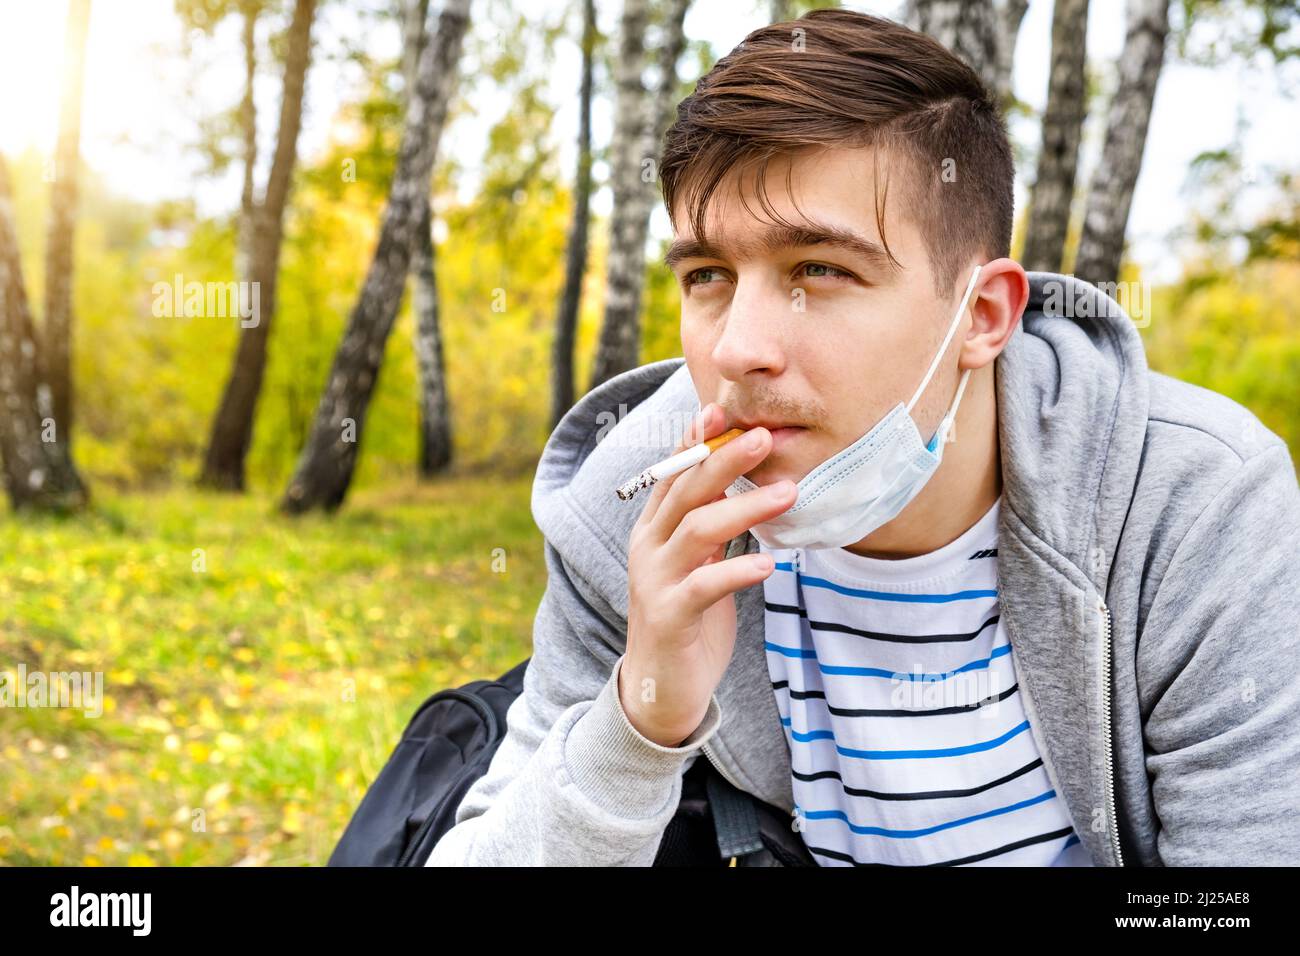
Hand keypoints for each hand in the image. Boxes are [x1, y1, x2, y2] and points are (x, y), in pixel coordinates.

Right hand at [619, 402, 795, 745]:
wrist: (660, 688)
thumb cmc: (688, 618)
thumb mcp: (699, 562)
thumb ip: (711, 523)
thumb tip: (743, 480)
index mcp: (655, 528)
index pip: (673, 473)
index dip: (695, 440)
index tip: (724, 411)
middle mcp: (648, 546)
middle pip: (686, 491)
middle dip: (725, 460)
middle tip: (766, 437)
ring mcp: (654, 580)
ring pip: (697, 530)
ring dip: (744, 508)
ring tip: (788, 494)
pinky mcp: (669, 615)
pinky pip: (704, 586)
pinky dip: (737, 571)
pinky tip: (770, 564)